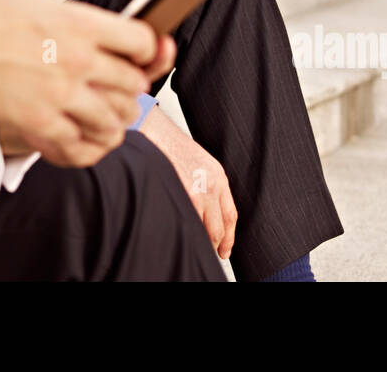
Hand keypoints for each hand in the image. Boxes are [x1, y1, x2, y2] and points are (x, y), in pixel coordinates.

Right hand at [0, 23, 177, 158]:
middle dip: (132, 87)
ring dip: (114, 120)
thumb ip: (78, 20)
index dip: (151, 51)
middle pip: (134, 83)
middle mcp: (77, 58)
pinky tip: (80, 137)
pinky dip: (85, 145)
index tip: (146, 56)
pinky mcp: (37, 121)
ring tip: (106, 117)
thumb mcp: (42, 0)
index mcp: (81, 23)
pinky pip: (79, 145)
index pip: (144, 42)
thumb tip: (106, 34)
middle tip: (122, 88)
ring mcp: (58, 93)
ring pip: (115, 119)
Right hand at [139, 106, 236, 257]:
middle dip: (215, 244)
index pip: (230, 216)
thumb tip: (210, 214)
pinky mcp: (178, 195)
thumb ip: (210, 186)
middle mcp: (210, 187)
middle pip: (218, 229)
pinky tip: (177, 230)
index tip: (225, 250)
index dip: (229, 237)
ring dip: (197, 239)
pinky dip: (182, 230)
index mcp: (218, 178)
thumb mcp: (202, 164)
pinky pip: (184, 222)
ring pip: (201, 230)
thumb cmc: (174, 149)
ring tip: (190, 241)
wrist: (156, 135)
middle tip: (211, 252)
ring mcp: (194, 193)